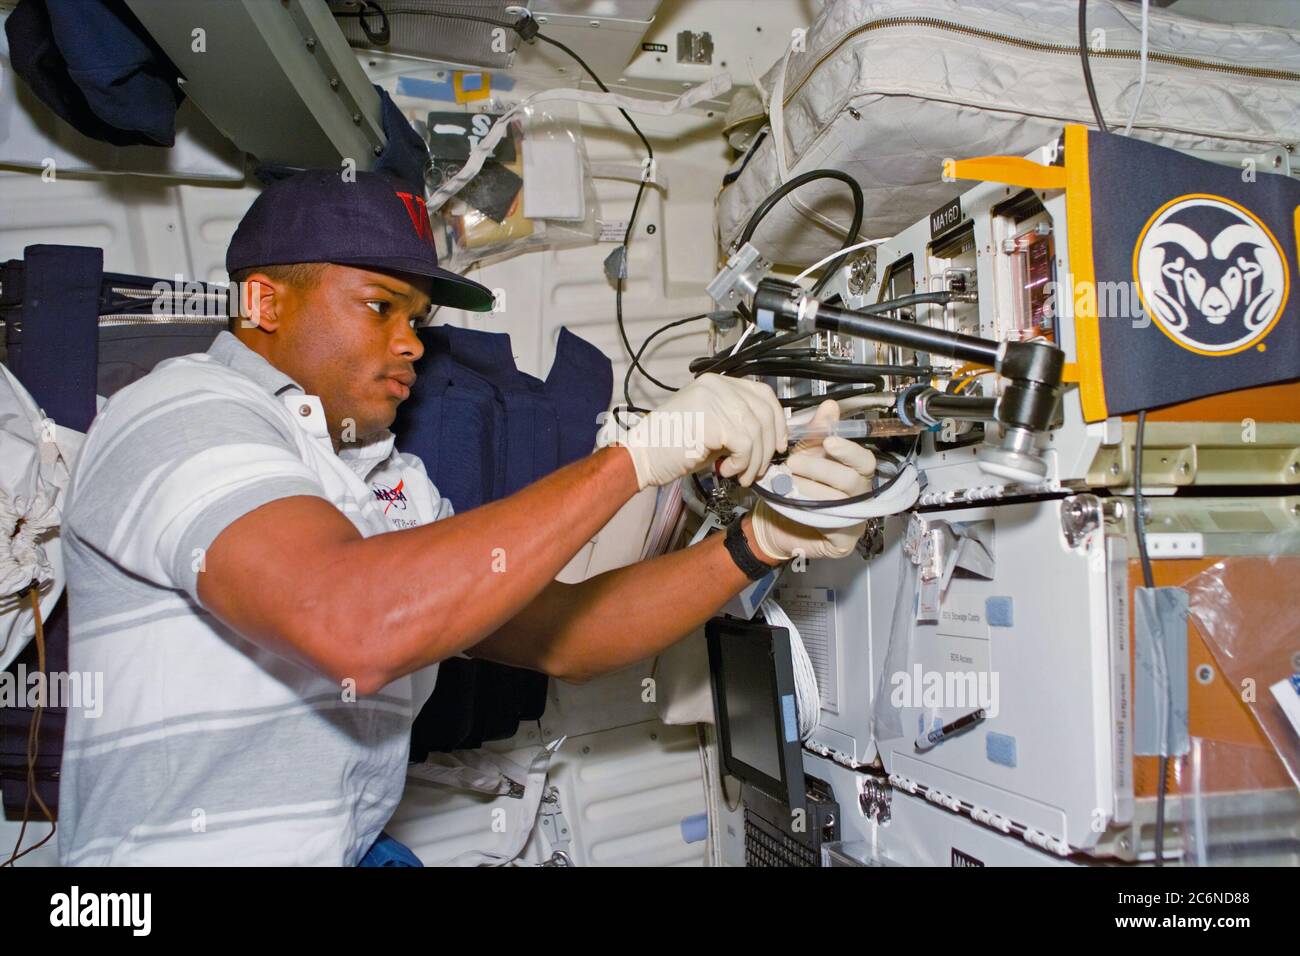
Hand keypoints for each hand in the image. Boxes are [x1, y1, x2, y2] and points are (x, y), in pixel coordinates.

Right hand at [607, 373, 786, 489]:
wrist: (641, 455)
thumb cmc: (671, 446)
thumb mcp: (710, 426)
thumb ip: (736, 424)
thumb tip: (767, 440)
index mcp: (717, 383)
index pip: (763, 394)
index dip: (778, 421)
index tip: (779, 444)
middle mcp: (717, 386)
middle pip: (765, 412)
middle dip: (768, 447)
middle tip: (759, 468)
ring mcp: (714, 400)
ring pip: (757, 431)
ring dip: (753, 461)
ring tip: (739, 474)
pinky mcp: (711, 420)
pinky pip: (744, 444)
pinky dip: (741, 463)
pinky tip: (726, 470)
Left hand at [751, 400, 875, 561]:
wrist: (770, 523)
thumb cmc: (791, 490)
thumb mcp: (803, 456)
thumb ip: (818, 433)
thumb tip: (830, 406)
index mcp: (854, 474)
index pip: (864, 461)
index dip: (848, 451)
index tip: (828, 442)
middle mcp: (858, 498)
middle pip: (853, 480)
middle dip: (821, 469)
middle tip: (794, 463)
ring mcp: (853, 521)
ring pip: (840, 501)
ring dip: (810, 489)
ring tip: (788, 483)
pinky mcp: (843, 542)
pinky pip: (834, 526)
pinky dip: (812, 513)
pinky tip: (795, 504)